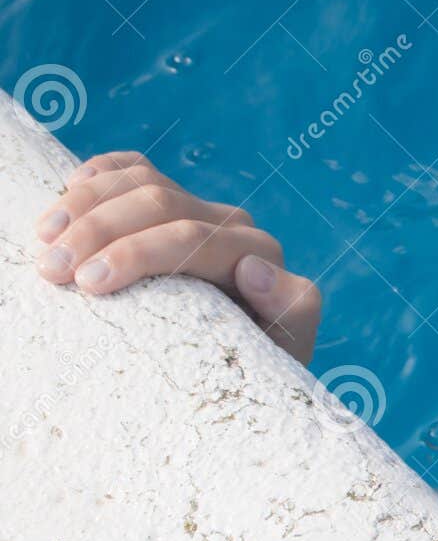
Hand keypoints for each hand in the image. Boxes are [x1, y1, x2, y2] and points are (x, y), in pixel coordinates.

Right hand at [34, 151, 321, 363]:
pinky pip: (135, 171)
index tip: (89, 286)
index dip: (138, 254)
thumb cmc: (254, 370)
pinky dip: (99, 176)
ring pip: (142, 182)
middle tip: (51, 271)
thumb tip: (255, 268)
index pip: (195, 240)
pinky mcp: (177, 204)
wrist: (243, 366)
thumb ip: (289, 313)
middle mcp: (237, 228)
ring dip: (85, 205)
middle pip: (161, 205)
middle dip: (99, 232)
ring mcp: (204, 211)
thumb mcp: (280, 357)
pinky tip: (67, 191)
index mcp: (264, 260)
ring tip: (45, 241)